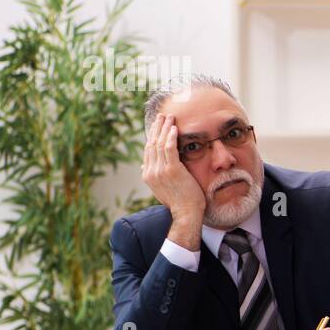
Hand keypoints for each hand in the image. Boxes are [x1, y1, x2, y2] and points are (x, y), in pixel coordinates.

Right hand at [141, 114, 205, 238]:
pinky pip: (169, 148)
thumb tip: (144, 165)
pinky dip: (171, 137)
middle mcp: (150, 171)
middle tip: (162, 116)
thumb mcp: (162, 188)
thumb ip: (154, 175)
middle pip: (151, 144)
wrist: (186, 213)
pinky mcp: (171, 170)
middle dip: (156, 128)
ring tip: (169, 117)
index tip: (157, 126)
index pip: (148, 151)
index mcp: (148, 175)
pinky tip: (175, 128)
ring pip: (160, 144)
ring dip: (164, 128)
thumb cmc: (179, 202)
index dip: (152, 136)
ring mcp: (159, 171)